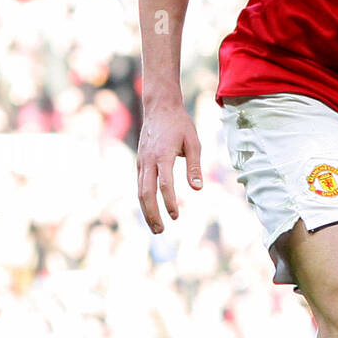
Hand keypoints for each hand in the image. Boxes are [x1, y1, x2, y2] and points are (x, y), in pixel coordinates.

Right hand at [136, 100, 202, 233]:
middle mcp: (148, 161)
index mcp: (162, 156)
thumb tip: (197, 189)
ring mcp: (141, 162)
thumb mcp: (193, 143)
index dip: (170, 202)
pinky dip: (144, 199)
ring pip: (140, 191)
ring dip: (146, 210)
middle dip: (152, 214)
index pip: (165, 184)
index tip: (176, 216)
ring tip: (155, 226)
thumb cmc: (181, 125)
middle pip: (146, 193)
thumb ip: (194, 166)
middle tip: (161, 230)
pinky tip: (151, 210)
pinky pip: (140, 184)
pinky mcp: (140, 162)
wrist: (160, 108)